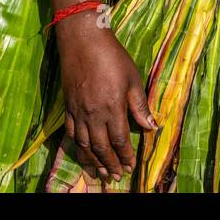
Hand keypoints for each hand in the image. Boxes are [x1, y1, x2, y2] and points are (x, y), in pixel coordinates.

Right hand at [56, 16, 155, 182]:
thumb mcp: (133, 79)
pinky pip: (71, 134)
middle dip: (110, 164)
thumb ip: (140, 106)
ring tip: (100, 173)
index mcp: (112, 108)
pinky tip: (83, 153)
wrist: (83, 42)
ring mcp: (78, 112)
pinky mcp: (68, 107)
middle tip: (116, 177)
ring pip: (85, 145)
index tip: (131, 167)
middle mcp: (93, 115)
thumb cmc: (112, 57)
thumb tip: (151, 127)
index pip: (120, 140)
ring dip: (93, 161)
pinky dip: (77, 147)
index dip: (125, 156)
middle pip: (101, 147)